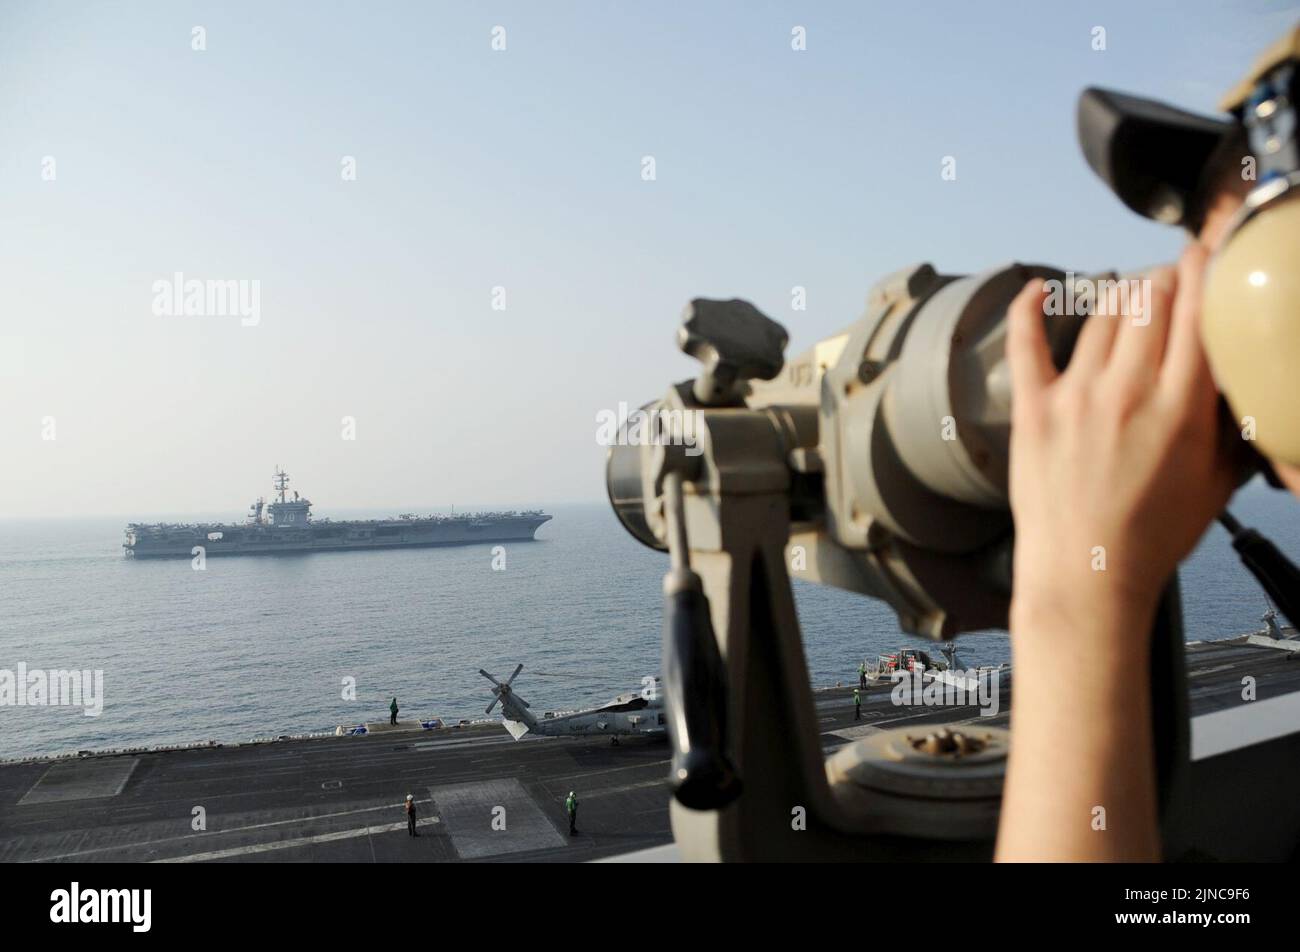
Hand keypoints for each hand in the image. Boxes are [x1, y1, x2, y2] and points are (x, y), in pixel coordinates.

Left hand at [1006, 244, 1236, 635]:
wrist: (1087, 575)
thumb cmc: (1153, 536)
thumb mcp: (1216, 479)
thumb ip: (1229, 421)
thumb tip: (1237, 376)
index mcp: (1181, 407)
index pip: (1196, 310)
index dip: (1203, 271)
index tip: (1207, 255)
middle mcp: (1128, 391)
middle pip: (1150, 298)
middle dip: (1166, 278)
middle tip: (1172, 282)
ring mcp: (1075, 397)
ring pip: (1103, 313)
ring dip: (1121, 295)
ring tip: (1133, 298)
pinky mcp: (1033, 410)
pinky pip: (1026, 342)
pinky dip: (1029, 307)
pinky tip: (1038, 289)